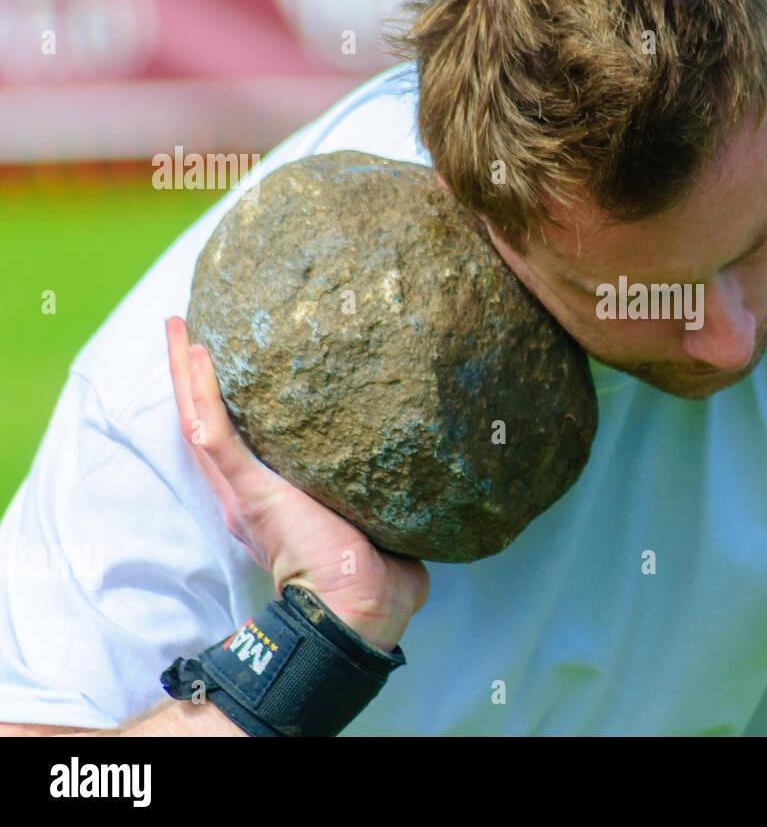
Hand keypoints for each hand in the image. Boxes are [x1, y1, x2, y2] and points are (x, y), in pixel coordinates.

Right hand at [165, 316, 428, 649]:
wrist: (360, 610)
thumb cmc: (377, 582)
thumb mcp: (375, 524)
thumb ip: (382, 497)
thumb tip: (418, 474)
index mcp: (273, 506)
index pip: (241, 446)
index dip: (226, 408)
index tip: (224, 368)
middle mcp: (248, 496)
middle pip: (208, 424)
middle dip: (192, 378)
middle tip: (182, 329)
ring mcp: (246, 494)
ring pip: (201, 421)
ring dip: (185, 374)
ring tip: (176, 327)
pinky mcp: (253, 495)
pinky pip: (216, 436)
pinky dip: (201, 394)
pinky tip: (194, 353)